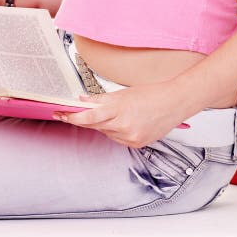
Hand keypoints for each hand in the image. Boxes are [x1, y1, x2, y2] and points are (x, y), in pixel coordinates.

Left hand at [53, 82, 188, 147]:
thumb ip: (102, 99)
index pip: (89, 116)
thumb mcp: (124, 93)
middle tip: (69, 114)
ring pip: (106, 133)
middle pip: (95, 125)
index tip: (61, 114)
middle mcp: (124, 126)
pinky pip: (117, 139)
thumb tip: (83, 101)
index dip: (73, 117)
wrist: (175, 103)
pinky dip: (115, 131)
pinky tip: (121, 123)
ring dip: (102, 125)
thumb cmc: (152, 93)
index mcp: (119, 109)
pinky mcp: (137, 144)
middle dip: (83, 120)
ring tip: (109, 114)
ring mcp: (130, 137)